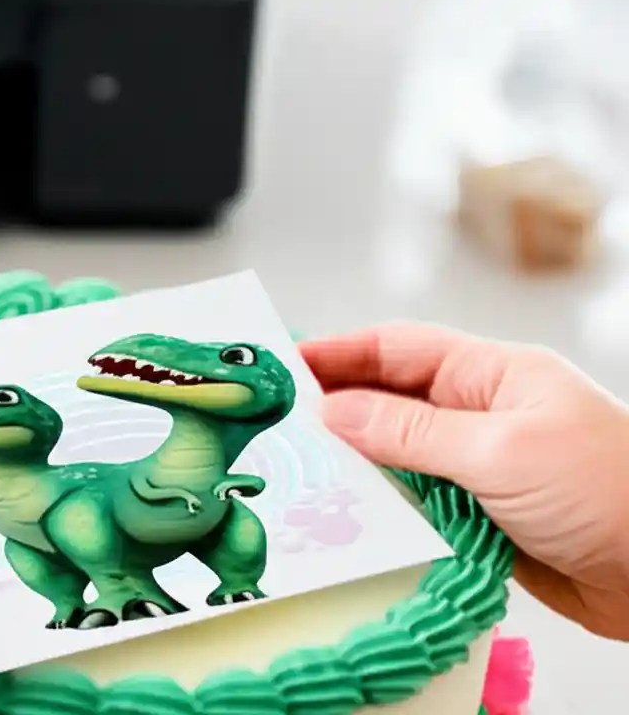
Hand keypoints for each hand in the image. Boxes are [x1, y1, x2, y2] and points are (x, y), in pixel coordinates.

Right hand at [300, 322, 628, 640]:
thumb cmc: (610, 492)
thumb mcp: (500, 450)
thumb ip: (411, 433)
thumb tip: (337, 411)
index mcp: (494, 374)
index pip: (398, 349)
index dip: (339, 352)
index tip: (283, 366)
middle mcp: (482, 414)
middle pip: (390, 402)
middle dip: (335, 412)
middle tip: (276, 427)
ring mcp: (481, 466)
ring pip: (397, 458)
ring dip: (354, 468)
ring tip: (300, 476)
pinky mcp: (480, 516)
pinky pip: (416, 505)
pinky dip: (381, 511)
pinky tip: (349, 521)